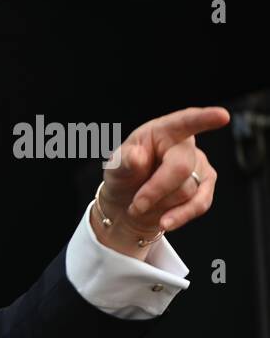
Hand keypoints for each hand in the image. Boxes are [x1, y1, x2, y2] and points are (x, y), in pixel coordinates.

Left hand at [95, 106, 227, 256]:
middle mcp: (185, 145)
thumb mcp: (115, 167)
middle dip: (156, 190)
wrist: (129, 204)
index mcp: (162, 131)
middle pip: (181, 168)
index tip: (221, 116)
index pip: (184, 122)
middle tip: (136, 204)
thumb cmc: (124, 177)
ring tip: (143, 204)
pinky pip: (200, 203)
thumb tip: (137, 157)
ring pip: (187, 190)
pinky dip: (180, 216)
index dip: (203, 119)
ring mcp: (199, 165)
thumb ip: (124, 161)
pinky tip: (165, 221)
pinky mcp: (205, 185)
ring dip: (161, 203)